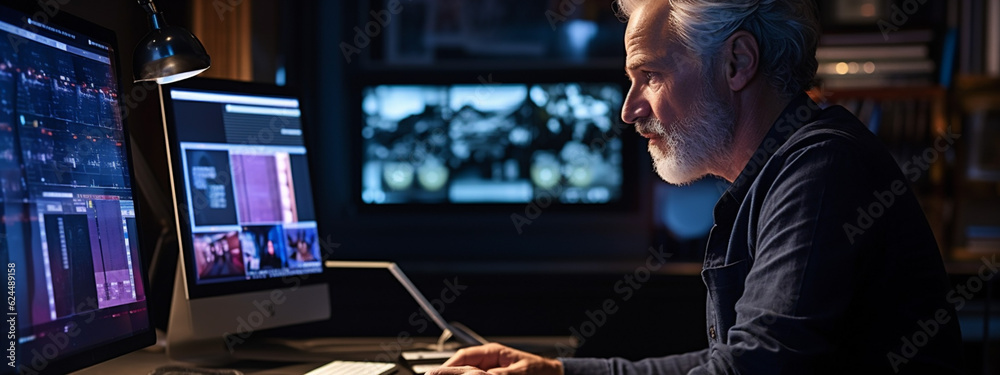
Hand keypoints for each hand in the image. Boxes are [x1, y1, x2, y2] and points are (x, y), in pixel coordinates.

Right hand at [427, 343, 562, 374]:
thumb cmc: (542, 372)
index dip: (448, 366)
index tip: (435, 373)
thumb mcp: (521, 373)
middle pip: (462, 366)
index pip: (464, 357)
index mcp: (493, 352)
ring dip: (458, 374)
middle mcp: (489, 361)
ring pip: (468, 373)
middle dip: (449, 372)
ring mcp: (491, 371)